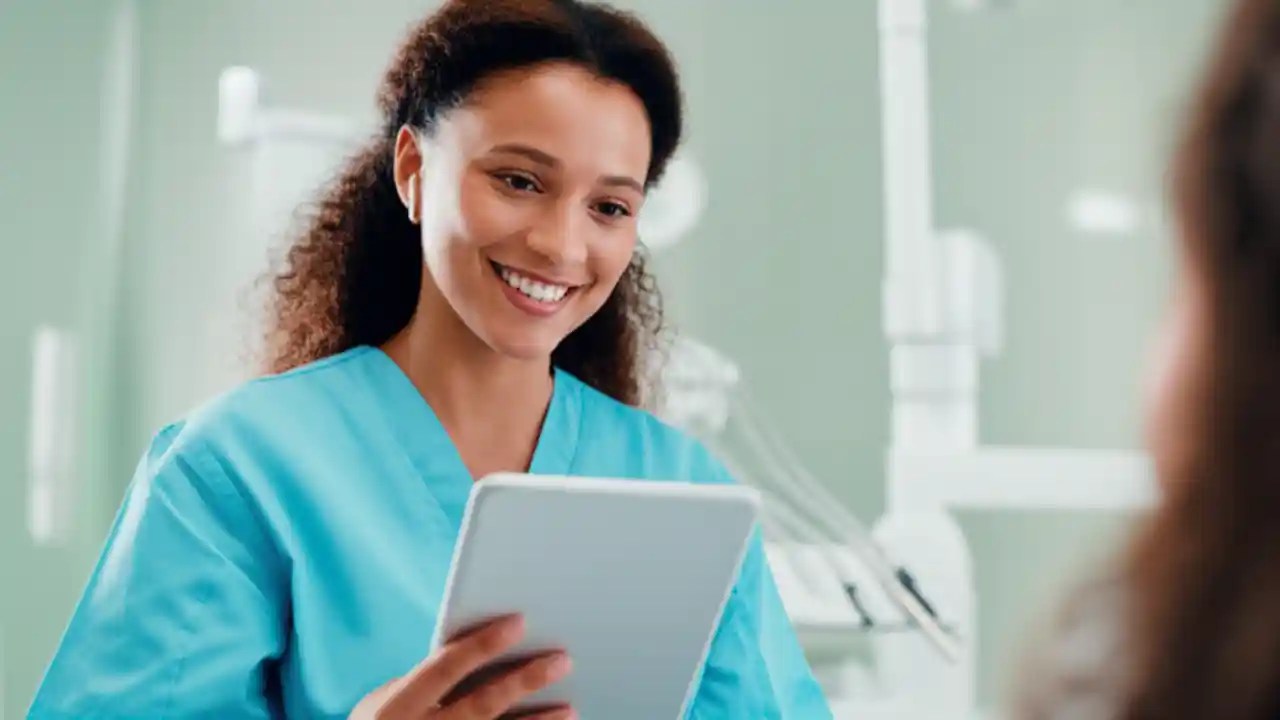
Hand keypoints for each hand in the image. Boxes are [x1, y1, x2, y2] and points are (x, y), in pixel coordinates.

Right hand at [349, 615, 575, 718]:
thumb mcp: (384, 703)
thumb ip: (424, 680)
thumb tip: (478, 651)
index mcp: (396, 707)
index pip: (443, 668)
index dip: (480, 644)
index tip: (519, 621)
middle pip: (480, 705)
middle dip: (523, 681)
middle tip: (561, 660)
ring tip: (568, 708)